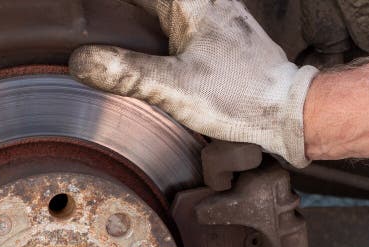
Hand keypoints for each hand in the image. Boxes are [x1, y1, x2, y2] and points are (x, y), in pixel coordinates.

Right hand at [69, 0, 318, 166]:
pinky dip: (162, 22)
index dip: (112, 5)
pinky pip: (186, 17)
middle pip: (155, 3)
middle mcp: (207, 2)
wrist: (287, 112)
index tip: (82, 6)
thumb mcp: (174, 88)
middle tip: (98, 18)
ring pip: (172, 7)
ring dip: (144, 15)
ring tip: (118, 26)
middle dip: (127, 11)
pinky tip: (153, 40)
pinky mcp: (224, 36)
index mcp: (192, 4)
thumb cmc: (239, 97)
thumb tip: (81, 62)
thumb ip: (126, 73)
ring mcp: (218, 17)